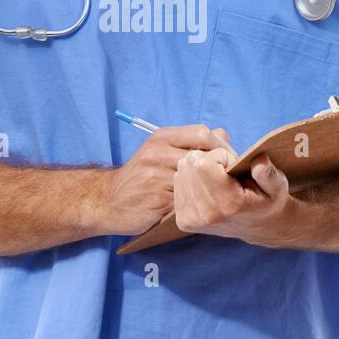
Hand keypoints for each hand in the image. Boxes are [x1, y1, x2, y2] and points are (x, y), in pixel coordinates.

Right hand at [103, 124, 238, 235]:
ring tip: (219, 191)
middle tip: (231, 178)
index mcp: (161, 137)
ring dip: (213, 186)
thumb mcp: (161, 151)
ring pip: (199, 177)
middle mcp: (158, 153)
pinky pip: (189, 199)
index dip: (222, 146)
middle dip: (222, 166)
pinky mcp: (158, 200)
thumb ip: (190, 142)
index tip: (231, 159)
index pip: (202, 133)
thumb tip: (223, 134)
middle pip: (204, 154)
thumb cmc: (141, 177)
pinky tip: (203, 205)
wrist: (107, 202)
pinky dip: (199, 202)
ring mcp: (156, 176)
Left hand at [173, 147, 294, 245]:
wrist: (260, 228)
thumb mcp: (277, 186)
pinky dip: (191, 178)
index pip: (204, 162)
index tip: (234, 165)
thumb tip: (259, 161)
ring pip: (181, 171)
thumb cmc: (268, 200)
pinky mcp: (183, 221)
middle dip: (208, 159)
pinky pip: (178, 182)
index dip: (220, 155)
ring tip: (218, 179)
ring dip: (198, 168)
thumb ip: (268, 173)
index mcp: (229, 204)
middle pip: (189, 164)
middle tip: (225, 171)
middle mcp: (207, 215)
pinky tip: (208, 187)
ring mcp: (192, 220)